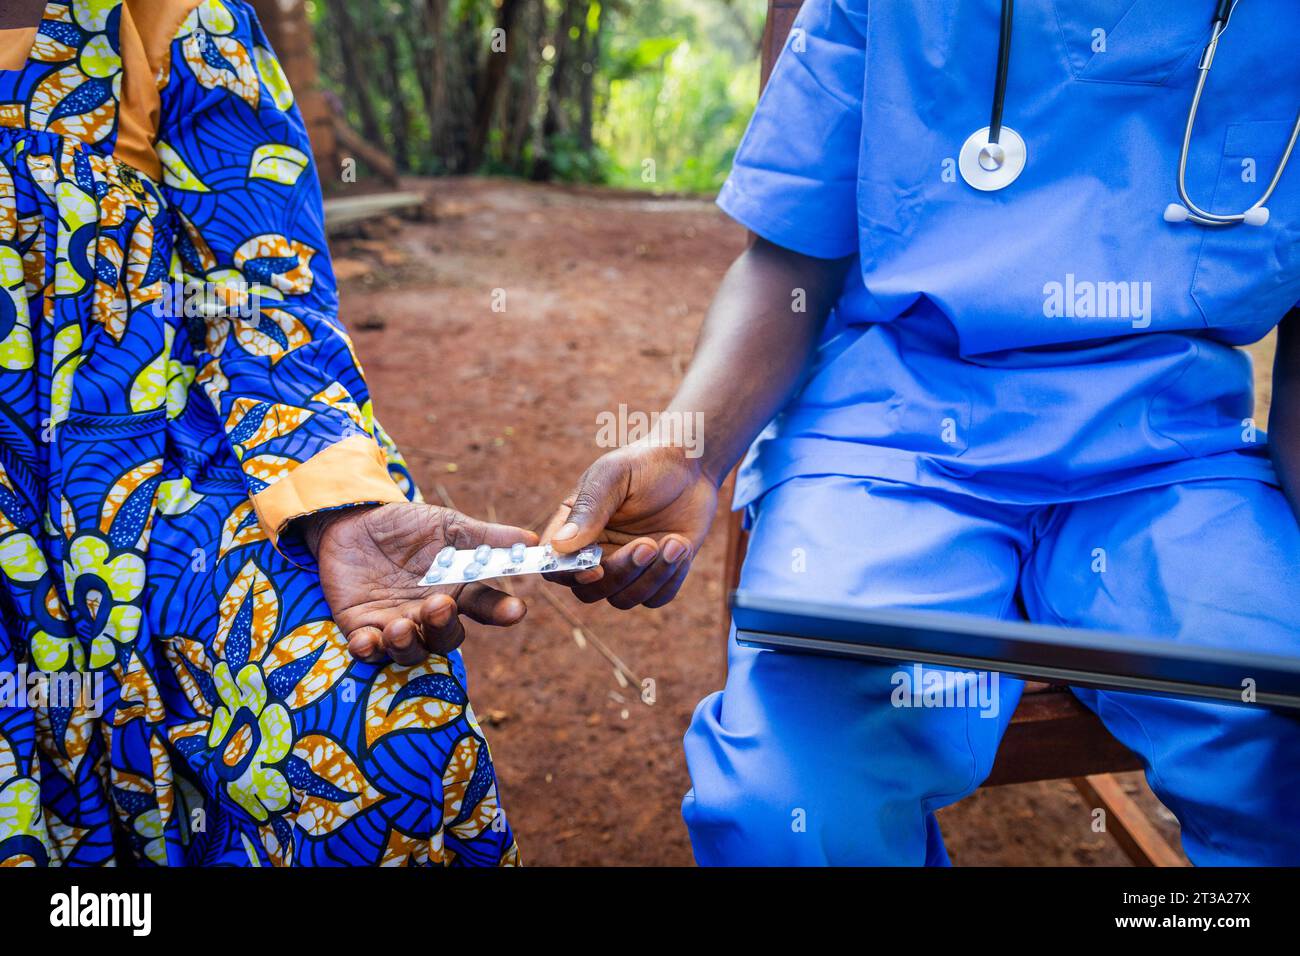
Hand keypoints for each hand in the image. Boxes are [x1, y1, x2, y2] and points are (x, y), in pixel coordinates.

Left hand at [301, 503, 536, 663]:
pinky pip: (367, 651)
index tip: (516, 610)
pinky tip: (367, 640)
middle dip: (444, 627)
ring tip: (401, 626)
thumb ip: (487, 536)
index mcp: (457, 591)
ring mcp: (396, 624)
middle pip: (446, 637)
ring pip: (410, 652)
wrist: (353, 520)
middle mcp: (430, 614)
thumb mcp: (448, 525)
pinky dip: (368, 650)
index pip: (486, 607)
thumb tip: (535, 540)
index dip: (502, 612)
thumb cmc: (406, 524)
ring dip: (407, 645)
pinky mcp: (361, 627)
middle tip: (439, 605)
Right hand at [543, 443, 717, 608]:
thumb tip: (560, 546)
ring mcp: (626, 566)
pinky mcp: (656, 574)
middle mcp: (596, 552)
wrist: (692, 463)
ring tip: (674, 543)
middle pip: (588, 591)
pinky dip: (669, 578)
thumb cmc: (646, 463)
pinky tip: (681, 544)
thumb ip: (588, 509)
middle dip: (619, 574)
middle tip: (648, 545)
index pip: (554, 564)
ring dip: (650, 577)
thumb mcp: (614, 475)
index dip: (567, 574)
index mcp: (575, 528)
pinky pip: (655, 598)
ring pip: (622, 599)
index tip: (595, 567)